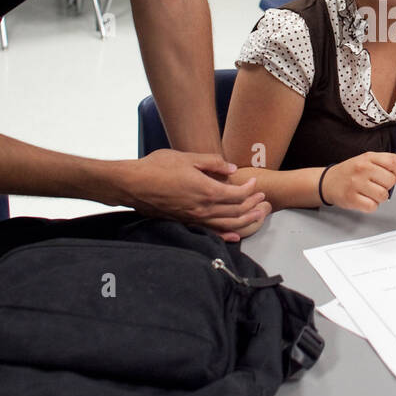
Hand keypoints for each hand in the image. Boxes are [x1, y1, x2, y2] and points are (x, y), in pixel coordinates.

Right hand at [124, 150, 270, 241]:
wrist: (132, 184)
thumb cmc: (157, 167)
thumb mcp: (187, 158)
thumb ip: (212, 163)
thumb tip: (231, 168)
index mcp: (206, 190)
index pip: (237, 194)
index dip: (249, 189)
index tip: (255, 182)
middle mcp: (203, 208)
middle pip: (236, 211)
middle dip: (253, 205)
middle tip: (263, 200)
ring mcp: (194, 218)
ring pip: (226, 224)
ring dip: (245, 220)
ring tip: (258, 215)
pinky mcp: (185, 222)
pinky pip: (210, 231)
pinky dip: (225, 234)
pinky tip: (235, 237)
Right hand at [324, 151, 395, 212]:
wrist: (328, 182)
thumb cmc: (350, 172)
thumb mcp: (368, 160)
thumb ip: (387, 161)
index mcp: (368, 157)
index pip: (394, 162)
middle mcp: (362, 168)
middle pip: (391, 180)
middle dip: (388, 186)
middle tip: (379, 185)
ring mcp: (356, 183)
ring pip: (383, 195)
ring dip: (380, 197)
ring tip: (371, 193)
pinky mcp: (352, 198)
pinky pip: (372, 206)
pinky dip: (371, 205)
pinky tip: (365, 199)